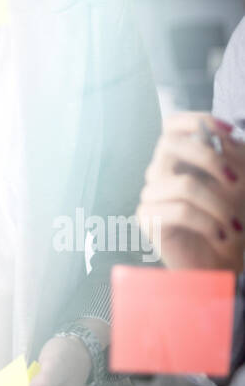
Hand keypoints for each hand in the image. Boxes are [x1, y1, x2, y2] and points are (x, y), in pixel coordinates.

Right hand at [136, 113, 244, 271]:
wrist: (219, 266)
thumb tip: (225, 139)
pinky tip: (222, 236)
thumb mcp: (238, 187)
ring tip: (236, 225)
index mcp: (178, 160)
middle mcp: (159, 173)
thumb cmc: (228, 224)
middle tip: (236, 180)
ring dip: (219, 204)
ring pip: (184, 184)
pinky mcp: (149, 220)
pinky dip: (209, 223)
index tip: (228, 130)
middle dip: (209, 158)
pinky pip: (180, 211)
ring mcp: (151, 196)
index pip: (172, 125)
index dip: (196, 119)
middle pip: (170, 144)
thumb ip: (232, 160)